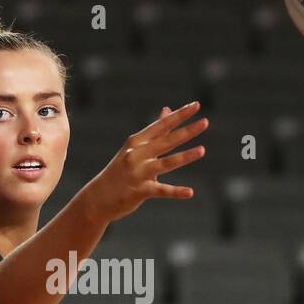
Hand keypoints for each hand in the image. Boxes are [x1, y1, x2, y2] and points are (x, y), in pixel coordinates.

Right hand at [80, 101, 207, 224]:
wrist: (98, 197)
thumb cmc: (121, 170)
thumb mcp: (135, 148)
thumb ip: (155, 132)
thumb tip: (167, 110)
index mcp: (137, 141)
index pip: (162, 125)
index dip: (179, 115)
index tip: (196, 105)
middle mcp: (137, 154)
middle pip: (167, 141)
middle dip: (186, 131)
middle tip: (205, 122)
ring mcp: (138, 173)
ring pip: (166, 163)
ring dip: (185, 156)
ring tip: (202, 150)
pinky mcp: (140, 191)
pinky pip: (161, 190)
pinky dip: (176, 191)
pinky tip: (190, 192)